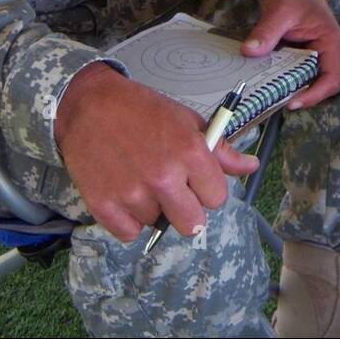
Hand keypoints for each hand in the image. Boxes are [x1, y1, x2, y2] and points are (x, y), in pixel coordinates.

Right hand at [54, 62, 259, 241]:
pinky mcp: (104, 206)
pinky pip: (129, 234)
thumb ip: (221, 151)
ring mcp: (133, 194)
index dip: (206, 188)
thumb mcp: (187, 121)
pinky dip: (127, 220)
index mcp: (190, 153)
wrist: (89, 104)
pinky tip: (123, 192)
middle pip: (193, 224)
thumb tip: (251, 166)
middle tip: (170, 187)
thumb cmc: (141, 110)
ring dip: (152, 209)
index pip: (217, 198)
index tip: (193, 177)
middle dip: (186, 208)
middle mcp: (164, 177)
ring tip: (139, 179)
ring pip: (158, 225)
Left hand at [242, 0, 339, 109]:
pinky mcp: (303, 56)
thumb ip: (267, 32)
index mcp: (331, 44)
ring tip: (268, 94)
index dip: (314, 95)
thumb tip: (249, 51)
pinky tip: (267, 81)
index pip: (331, 80)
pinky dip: (283, 79)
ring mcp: (317, 56)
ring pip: (307, 81)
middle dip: (299, 95)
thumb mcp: (280, 11)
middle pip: (320, 85)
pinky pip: (296, 73)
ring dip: (290, 88)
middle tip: (273, 100)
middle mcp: (328, 54)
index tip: (291, 101)